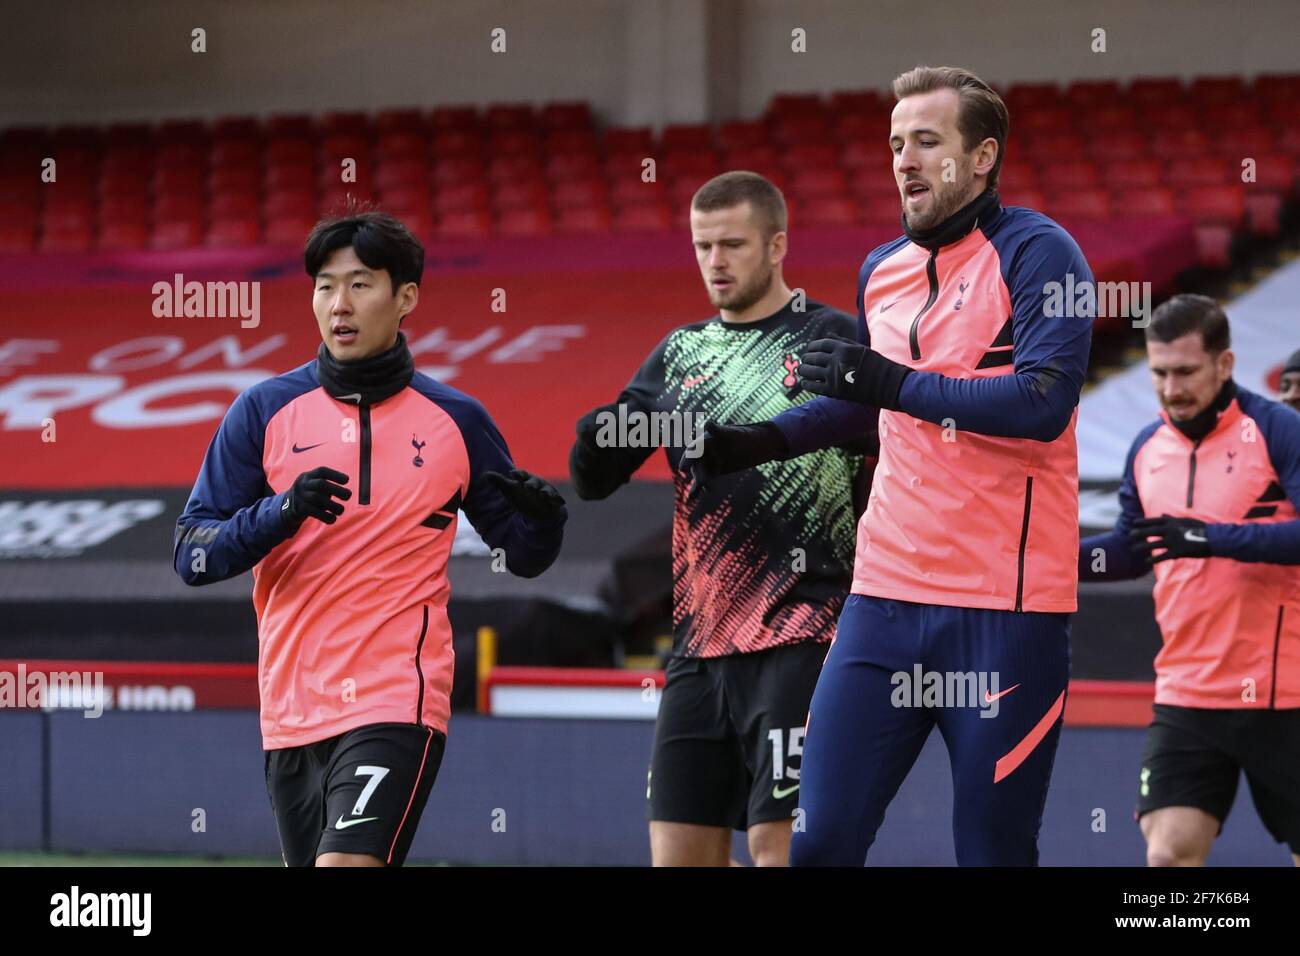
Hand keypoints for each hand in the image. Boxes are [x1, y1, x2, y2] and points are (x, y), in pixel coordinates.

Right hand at [282, 467, 350, 528]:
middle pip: (321, 484)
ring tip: (341, 510)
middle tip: (349, 495)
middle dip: (337, 490)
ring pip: (317, 498)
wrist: (286, 507)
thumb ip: (327, 487)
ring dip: (332, 505)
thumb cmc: (309, 495)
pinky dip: (325, 516)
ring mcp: (300, 495)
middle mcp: (303, 484)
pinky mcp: (298, 508)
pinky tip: (333, 519)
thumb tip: (345, 494)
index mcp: (308, 476)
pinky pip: (313, 511)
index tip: (347, 480)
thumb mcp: (315, 486)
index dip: (335, 474)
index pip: (322, 471)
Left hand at [484, 469, 565, 521]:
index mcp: (526, 479)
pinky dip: (557, 501)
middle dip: (531, 484)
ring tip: (543, 495)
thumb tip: (486, 474)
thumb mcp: (511, 489)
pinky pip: (557, 501)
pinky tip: (559, 503)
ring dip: (545, 493)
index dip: (518, 474)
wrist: (539, 508)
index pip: (522, 475)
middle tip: (527, 487)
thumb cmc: (523, 495)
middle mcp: (538, 484)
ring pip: (547, 491)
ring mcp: (547, 492)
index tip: (512, 474)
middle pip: (534, 483)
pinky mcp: (554, 501)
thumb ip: (500, 482)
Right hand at [682, 420, 788, 492]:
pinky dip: (698, 489)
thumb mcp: (731, 433)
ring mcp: (708, 461)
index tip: (683, 468)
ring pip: (699, 473)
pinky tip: (691, 498)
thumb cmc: (744, 435)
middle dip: (697, 473)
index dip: (688, 458)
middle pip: (696, 463)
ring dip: (698, 482)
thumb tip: (707, 423)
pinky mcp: (714, 472)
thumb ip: (718, 430)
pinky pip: (704, 481)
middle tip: (702, 482)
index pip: (694, 449)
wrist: (756, 445)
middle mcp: (704, 451)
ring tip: (695, 495)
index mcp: (705, 439)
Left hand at [797, 336, 911, 410]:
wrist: (888, 384)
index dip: (812, 347)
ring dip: (803, 370)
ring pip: (811, 371)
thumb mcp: (860, 348)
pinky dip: (807, 384)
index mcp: (844, 348)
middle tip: (802, 360)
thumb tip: (828, 335)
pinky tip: (804, 383)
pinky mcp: (835, 391)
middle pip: (813, 357)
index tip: (809, 349)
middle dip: (806, 358)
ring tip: (801, 370)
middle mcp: (837, 360)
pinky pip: (815, 386)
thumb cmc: (876, 365)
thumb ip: (843, 342)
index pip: (821, 344)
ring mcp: (835, 376)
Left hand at [1128, 515, 1211, 563]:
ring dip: (1142, 546)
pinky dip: (1153, 559)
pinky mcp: (1178, 552)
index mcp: (1174, 522)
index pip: (1154, 520)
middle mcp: (1171, 530)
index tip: (1134, 523)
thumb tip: (1162, 514)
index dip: (1143, 522)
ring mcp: (1174, 541)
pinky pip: (1162, 556)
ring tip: (1133, 548)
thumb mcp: (1186, 520)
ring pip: (1153, 544)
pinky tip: (1146, 561)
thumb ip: (1173, 518)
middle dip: (1139, 533)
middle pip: (1151, 531)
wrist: (1215, 539)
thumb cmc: (1202, 528)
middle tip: (1130, 535)